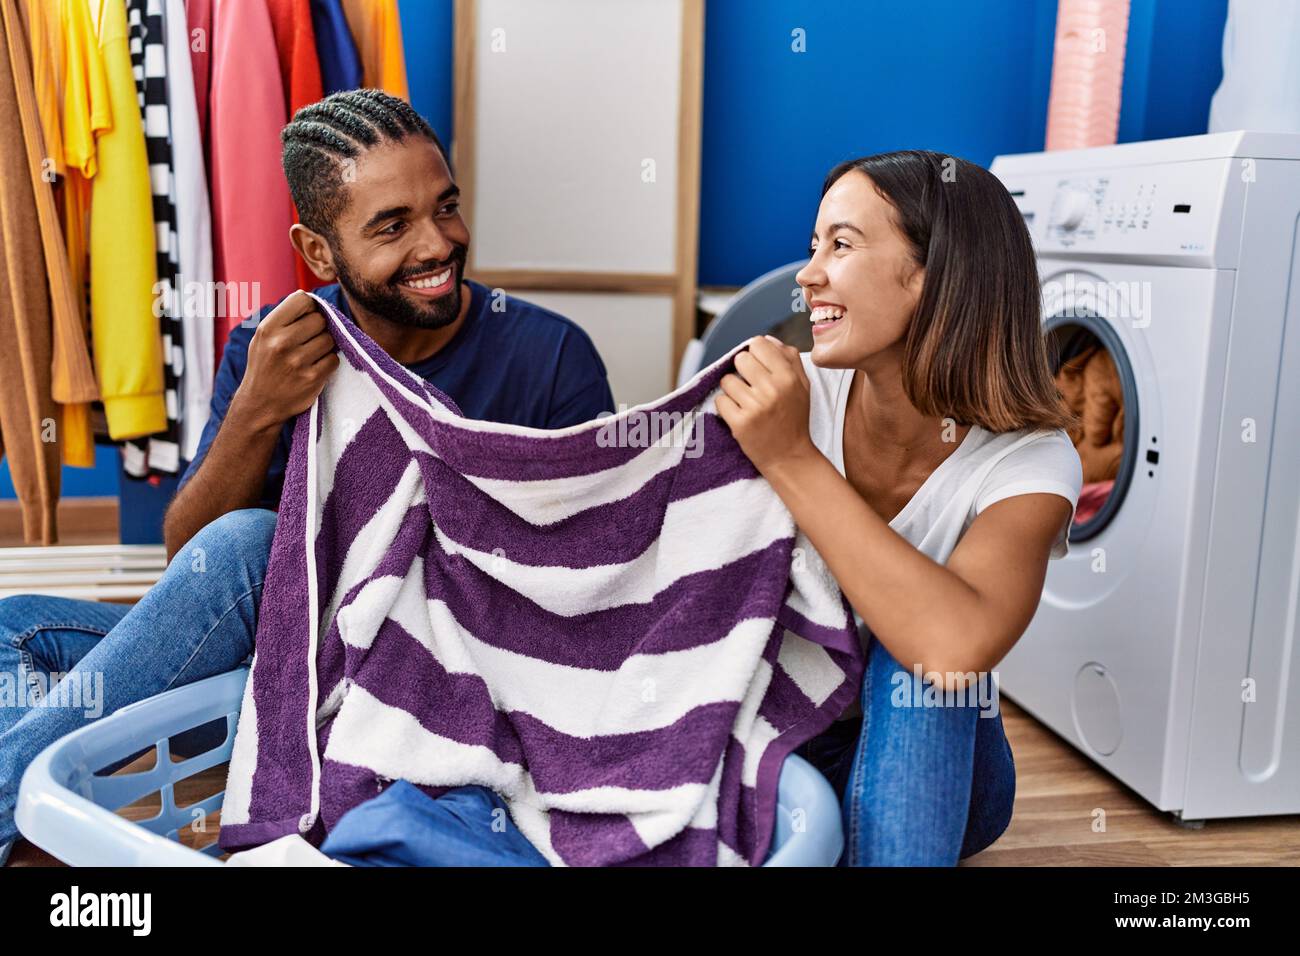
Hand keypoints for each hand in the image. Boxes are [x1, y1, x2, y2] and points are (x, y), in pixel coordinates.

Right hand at [234, 290, 339, 430]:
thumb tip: (316, 303)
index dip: (310, 308)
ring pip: (329, 339)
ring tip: (310, 355)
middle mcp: (281, 343)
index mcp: (268, 328)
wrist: (260, 404)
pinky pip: (334, 359)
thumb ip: (285, 319)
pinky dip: (328, 363)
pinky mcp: (312, 379)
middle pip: (319, 319)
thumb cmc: (265, 365)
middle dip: (319, 328)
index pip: (302, 300)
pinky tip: (315, 368)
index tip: (306, 319)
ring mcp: (297, 362)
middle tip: (308, 340)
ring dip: (325, 346)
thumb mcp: (263, 337)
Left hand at [714, 336, 817, 475]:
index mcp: (788, 377)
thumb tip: (768, 339)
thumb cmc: (794, 419)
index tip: (757, 367)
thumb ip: (789, 359)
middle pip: (740, 359)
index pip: (758, 344)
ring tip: (745, 402)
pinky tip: (739, 414)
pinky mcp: (740, 423)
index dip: (755, 353)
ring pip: (727, 380)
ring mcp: (755, 406)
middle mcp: (772, 389)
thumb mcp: (802, 386)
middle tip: (750, 386)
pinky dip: (726, 407)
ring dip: (732, 390)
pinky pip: (720, 401)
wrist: (790, 457)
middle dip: (742, 371)